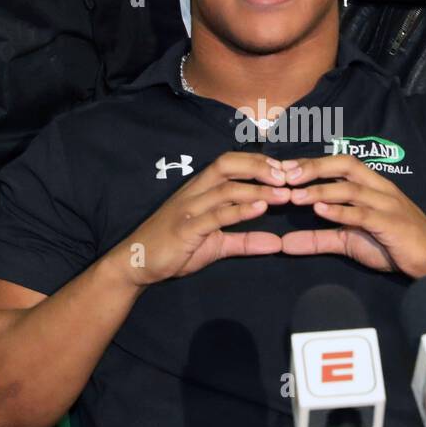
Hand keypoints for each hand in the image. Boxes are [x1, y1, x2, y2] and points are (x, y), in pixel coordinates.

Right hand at [112, 152, 287, 285]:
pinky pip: (216, 215)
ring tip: (285, 194)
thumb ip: (245, 241)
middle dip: (260, 166)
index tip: (284, 169)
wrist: (136, 264)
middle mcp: (194, 192)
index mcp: (200, 189)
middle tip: (288, 175)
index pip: (230, 163)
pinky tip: (261, 209)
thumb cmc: (175, 250)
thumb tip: (276, 243)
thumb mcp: (216, 245)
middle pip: (228, 165)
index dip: (258, 162)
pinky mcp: (185, 228)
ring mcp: (188, 209)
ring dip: (258, 189)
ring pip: (226, 189)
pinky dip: (240, 210)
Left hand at [275, 154, 425, 278]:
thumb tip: (284, 245)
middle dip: (314, 166)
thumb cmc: (393, 247)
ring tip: (294, 195)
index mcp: (373, 185)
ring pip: (351, 188)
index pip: (340, 164)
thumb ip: (318, 240)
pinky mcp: (391, 223)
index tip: (283, 167)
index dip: (312, 163)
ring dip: (320, 189)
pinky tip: (320, 210)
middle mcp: (381, 188)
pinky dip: (340, 210)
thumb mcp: (350, 241)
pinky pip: (363, 214)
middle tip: (285, 173)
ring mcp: (388, 204)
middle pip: (345, 165)